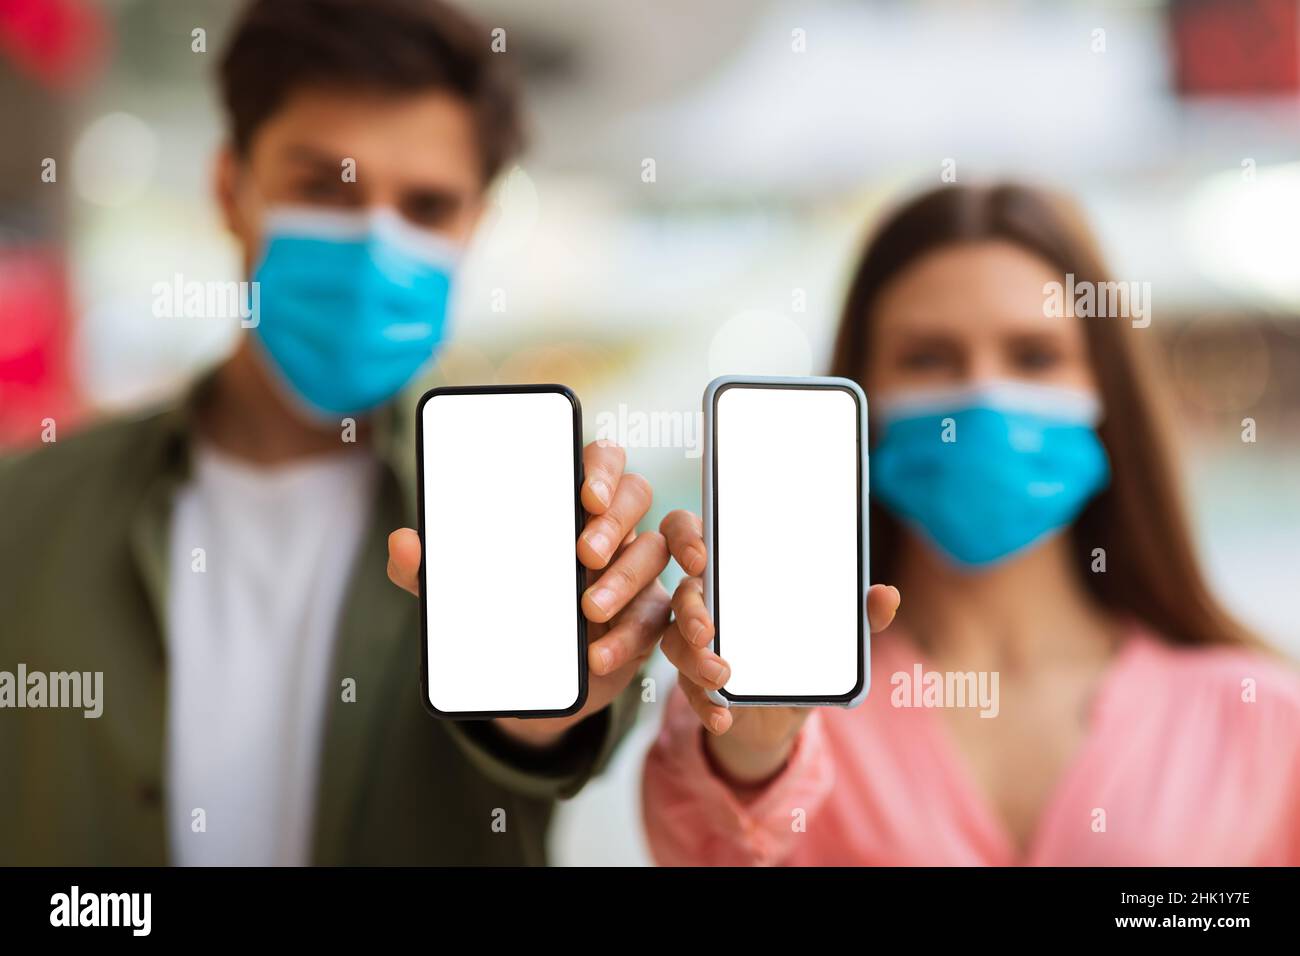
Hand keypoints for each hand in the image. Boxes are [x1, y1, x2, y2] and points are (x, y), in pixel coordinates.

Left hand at [387, 440, 669, 747]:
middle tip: (584, 551)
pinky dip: (628, 637)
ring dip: (625, 577)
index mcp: (567, 504)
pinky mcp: (646, 617)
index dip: (602, 467)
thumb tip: (403, 541)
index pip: (599, 460)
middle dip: (616, 519)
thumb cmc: (499, 614)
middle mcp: (609, 528)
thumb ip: (427, 569)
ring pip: (653, 552)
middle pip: (636, 494)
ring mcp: (634, 570)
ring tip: (588, 607)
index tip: (585, 493)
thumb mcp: (458, 594)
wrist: (526, 682)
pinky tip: (597, 654)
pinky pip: (654, 617)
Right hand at [658, 509, 899, 786]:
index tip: (700, 556)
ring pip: (674, 641)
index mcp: (731, 570)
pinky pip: (687, 690)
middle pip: (681, 592)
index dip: (684, 537)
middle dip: (688, 610)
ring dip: (694, 660)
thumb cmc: (803, 648)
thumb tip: (888, 595)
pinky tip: (723, 718)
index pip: (690, 535)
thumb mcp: (833, 634)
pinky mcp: (693, 682)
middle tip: (705, 631)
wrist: (784, 709)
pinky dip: (705, 705)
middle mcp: (705, 600)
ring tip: (722, 677)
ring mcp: (693, 642)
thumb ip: (858, 614)